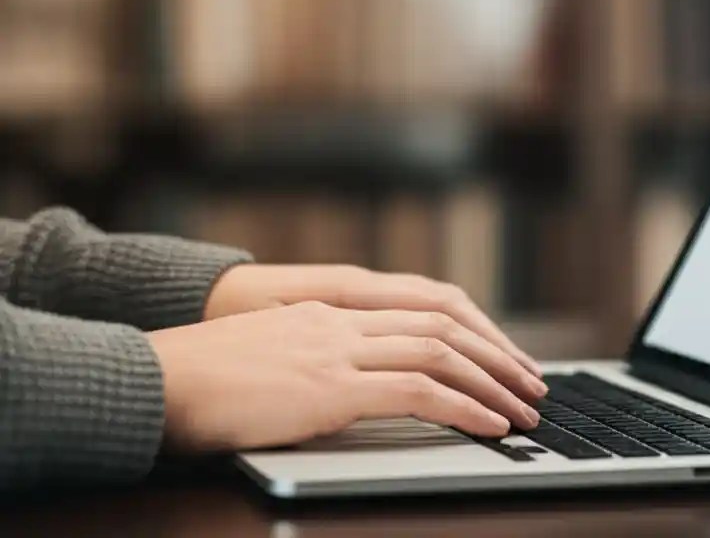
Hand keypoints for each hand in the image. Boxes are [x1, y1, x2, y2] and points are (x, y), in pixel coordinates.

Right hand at [149, 301, 547, 452]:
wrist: (151, 382)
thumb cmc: (197, 380)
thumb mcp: (270, 356)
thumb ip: (318, 358)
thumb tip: (354, 384)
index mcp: (329, 310)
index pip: (425, 307)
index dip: (475, 331)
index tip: (504, 357)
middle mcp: (342, 320)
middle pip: (446, 323)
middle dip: (499, 354)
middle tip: (535, 383)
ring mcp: (338, 349)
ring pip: (442, 352)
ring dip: (494, 382)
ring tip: (526, 409)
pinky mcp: (330, 387)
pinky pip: (419, 391)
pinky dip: (464, 406)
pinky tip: (489, 424)